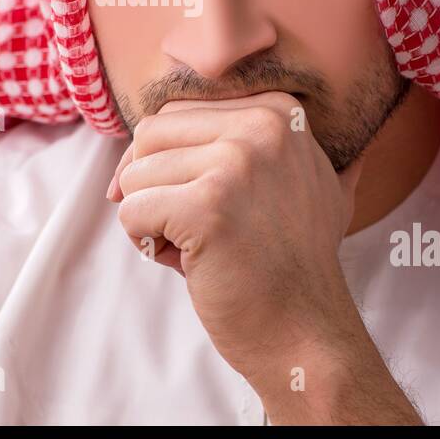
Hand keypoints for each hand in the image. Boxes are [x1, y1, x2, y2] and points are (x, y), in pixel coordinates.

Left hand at [107, 91, 365, 383]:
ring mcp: (237, 164)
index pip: (178, 113)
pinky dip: (143, 242)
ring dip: (149, 218)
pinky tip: (185, 263)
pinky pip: (130, 210)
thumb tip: (299, 106)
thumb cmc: (294, 264)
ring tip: (194, 248)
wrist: (306, 332)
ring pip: (135, 174)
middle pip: (150, 135)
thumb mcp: (308, 182)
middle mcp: (263, 127)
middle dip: (151, 185)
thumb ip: (282, 144)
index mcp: (280, 112)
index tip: (189, 202)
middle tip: (187, 229)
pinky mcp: (207, 207)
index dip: (166, 161)